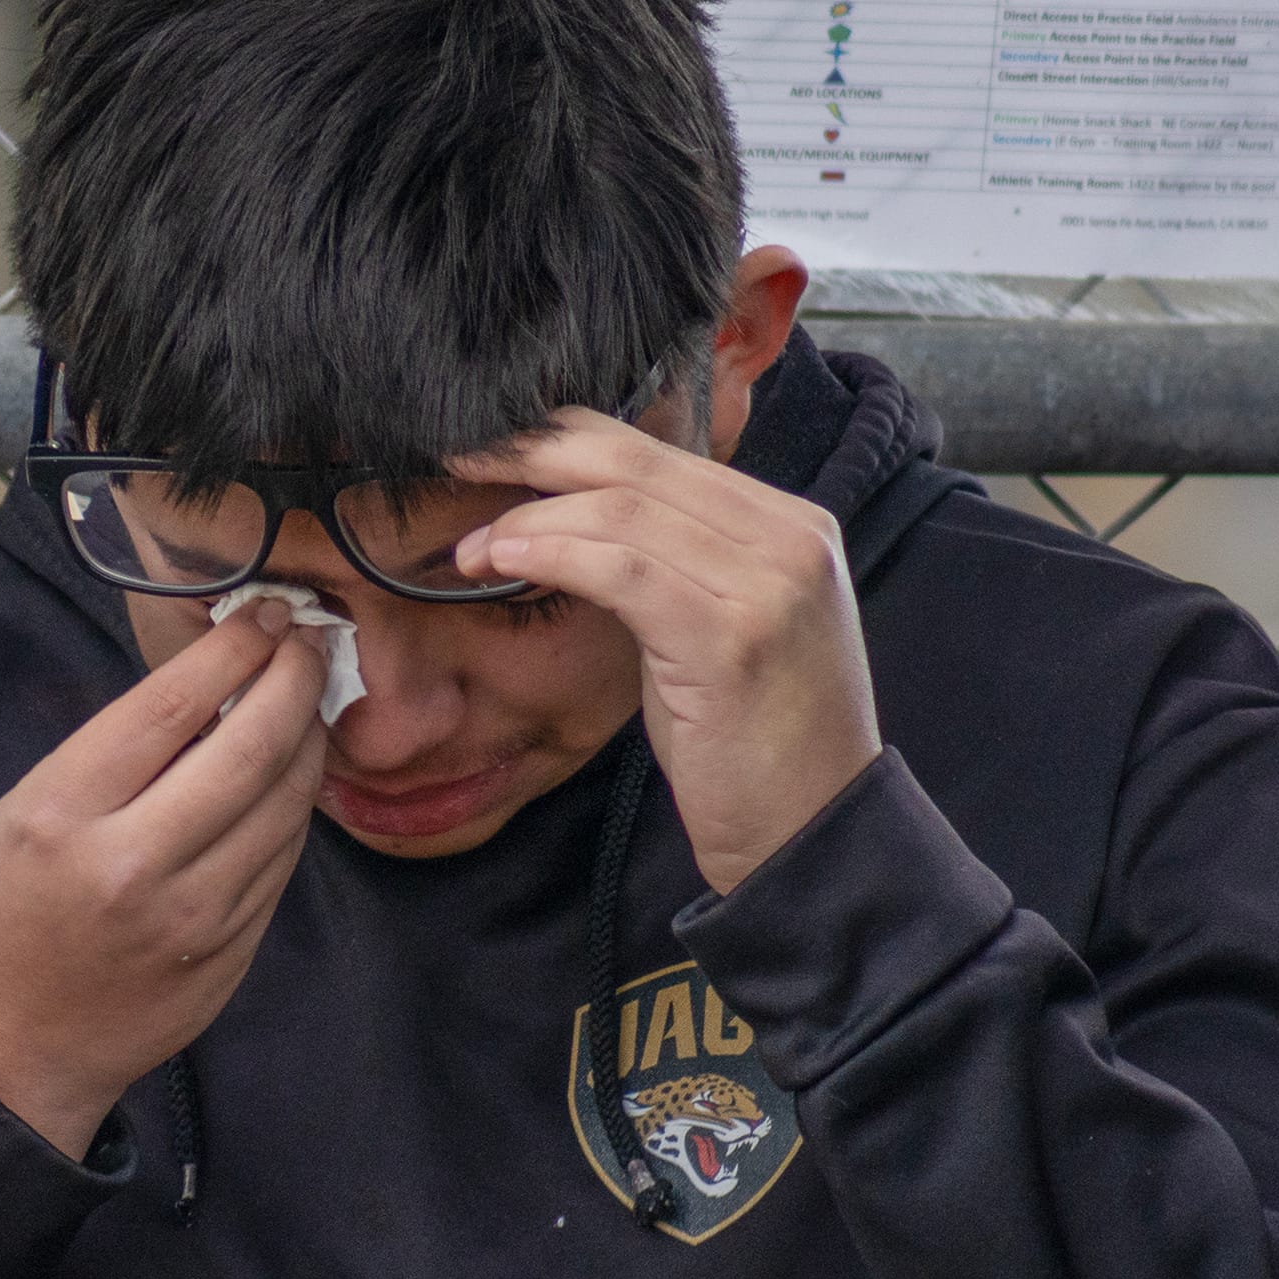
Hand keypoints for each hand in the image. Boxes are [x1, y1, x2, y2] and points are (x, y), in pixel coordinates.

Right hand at [0, 605, 327, 1156]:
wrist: (15, 1042)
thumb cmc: (11, 907)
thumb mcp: (27, 809)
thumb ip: (116, 751)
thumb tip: (218, 680)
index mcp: (65, 814)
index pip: (173, 707)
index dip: (234, 649)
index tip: (264, 614)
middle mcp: (135, 866)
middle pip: (250, 750)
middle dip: (294, 681)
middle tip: (308, 644)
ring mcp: (194, 918)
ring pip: (285, 805)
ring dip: (307, 740)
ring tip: (305, 701)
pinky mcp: (231, 952)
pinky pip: (283, 858)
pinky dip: (295, 805)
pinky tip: (289, 775)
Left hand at [453, 416, 880, 894]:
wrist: (815, 838)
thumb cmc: (753, 745)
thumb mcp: (720, 630)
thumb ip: (675, 565)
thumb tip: (576, 519)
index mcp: (791, 525)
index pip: (661, 452)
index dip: (568, 440)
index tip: (496, 451)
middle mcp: (791, 538)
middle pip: (638, 463)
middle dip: (537, 455)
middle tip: (463, 465)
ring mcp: (769, 585)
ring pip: (624, 511)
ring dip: (529, 518)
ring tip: (473, 548)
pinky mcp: (732, 639)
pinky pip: (624, 571)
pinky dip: (553, 554)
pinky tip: (505, 562)